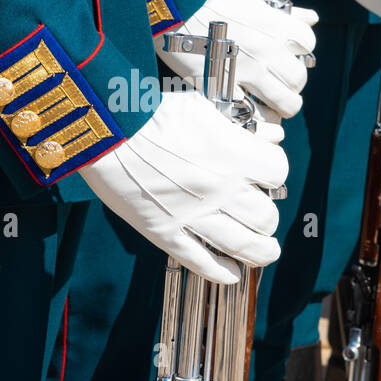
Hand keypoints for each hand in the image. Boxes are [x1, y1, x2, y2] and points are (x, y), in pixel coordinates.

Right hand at [79, 88, 287, 283]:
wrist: (103, 131)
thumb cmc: (150, 113)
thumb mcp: (202, 108)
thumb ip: (241, 126)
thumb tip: (274, 134)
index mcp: (231, 154)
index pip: (277, 172)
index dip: (273, 173)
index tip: (265, 175)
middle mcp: (218, 188)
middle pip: (266, 216)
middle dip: (266, 216)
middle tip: (260, 214)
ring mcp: (192, 215)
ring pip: (244, 246)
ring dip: (261, 251)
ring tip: (264, 251)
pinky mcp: (164, 233)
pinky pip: (202, 262)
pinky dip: (223, 272)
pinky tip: (232, 271)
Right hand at [155, 0, 316, 118]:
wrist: (173, 5)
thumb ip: (279, 12)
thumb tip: (310, 18)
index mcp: (274, 26)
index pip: (307, 43)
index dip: (302, 50)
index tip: (292, 54)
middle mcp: (266, 52)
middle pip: (298, 78)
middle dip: (294, 83)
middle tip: (284, 84)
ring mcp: (246, 73)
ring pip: (284, 102)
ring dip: (284, 105)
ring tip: (278, 107)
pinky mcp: (223, 88)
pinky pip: (249, 111)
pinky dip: (254, 115)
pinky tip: (251, 112)